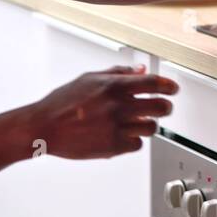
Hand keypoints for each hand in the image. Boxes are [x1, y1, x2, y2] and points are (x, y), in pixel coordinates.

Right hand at [26, 66, 178, 158]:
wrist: (44, 127)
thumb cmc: (63, 102)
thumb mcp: (90, 79)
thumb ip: (118, 73)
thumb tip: (140, 70)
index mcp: (112, 86)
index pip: (153, 83)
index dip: (168, 86)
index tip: (173, 89)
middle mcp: (117, 106)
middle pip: (159, 107)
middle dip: (165, 107)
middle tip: (163, 107)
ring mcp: (115, 127)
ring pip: (151, 128)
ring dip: (149, 124)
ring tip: (140, 122)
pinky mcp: (111, 147)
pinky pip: (137, 144)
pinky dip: (134, 140)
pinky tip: (125, 135)